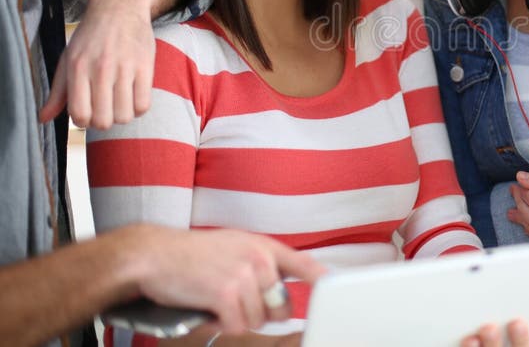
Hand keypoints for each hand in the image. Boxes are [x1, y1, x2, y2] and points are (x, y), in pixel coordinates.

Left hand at [39, 0, 160, 128]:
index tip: (87, 113)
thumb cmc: (91, 36)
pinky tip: (133, 98)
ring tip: (119, 104)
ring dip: (121, 116)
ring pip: (125, 116)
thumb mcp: (68, 59)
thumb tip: (43, 118)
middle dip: (103, 121)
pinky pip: (143, 105)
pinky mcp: (145, 66)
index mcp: (78, 68)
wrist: (119, 8)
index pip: (79, 114)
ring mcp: (125, 68)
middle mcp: (101, 68)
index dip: (83, 121)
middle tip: (104, 110)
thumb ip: (58, 91)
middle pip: (103, 120)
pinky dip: (138, 109)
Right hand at [124, 225, 325, 334]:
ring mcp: (243, 276)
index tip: (332, 288)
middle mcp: (258, 259)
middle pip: (281, 305)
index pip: (302, 263)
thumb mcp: (234, 244)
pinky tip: (210, 311)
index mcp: (262, 246)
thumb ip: (260, 260)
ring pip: (257, 320)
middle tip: (239, 304)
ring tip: (218, 302)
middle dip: (263, 313)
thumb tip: (280, 283)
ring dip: (238, 319)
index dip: (319, 279)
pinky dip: (223, 326)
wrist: (154, 255)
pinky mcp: (226, 294)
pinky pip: (237, 326)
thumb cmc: (191, 253)